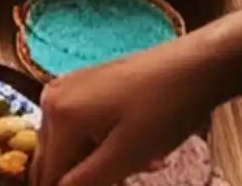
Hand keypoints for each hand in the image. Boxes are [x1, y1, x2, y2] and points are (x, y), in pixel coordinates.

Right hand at [32, 39, 218, 185]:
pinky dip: (97, 144)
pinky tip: (129, 146)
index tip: (113, 181)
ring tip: (137, 164)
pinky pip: (77, 127)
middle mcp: (51, 100)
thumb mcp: (126, 155)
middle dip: (84, 175)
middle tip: (123, 178)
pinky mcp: (79, 86)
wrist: (192, 66)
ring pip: (68, 145)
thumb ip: (85, 181)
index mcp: (58, 116)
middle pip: (53, 159)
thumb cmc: (163, 111)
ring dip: (94, 162)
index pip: (49, 173)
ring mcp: (65, 90)